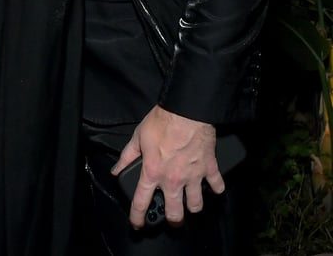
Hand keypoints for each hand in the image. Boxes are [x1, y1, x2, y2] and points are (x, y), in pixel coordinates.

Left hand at [111, 105, 219, 228]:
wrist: (186, 110)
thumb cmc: (162, 121)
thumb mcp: (138, 137)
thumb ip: (127, 156)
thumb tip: (117, 170)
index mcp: (153, 172)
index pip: (141, 201)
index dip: (137, 216)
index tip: (138, 223)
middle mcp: (173, 179)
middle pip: (175, 213)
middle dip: (172, 219)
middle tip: (171, 216)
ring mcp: (193, 176)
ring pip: (196, 205)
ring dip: (193, 206)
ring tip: (190, 202)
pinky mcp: (209, 168)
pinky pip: (217, 186)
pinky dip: (216, 188)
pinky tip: (212, 187)